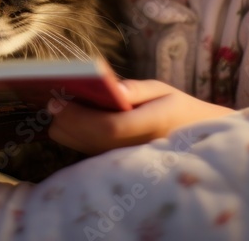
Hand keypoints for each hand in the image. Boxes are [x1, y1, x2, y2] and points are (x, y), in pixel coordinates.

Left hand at [48, 79, 232, 154]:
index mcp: (152, 125)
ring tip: (60, 104)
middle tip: (53, 98)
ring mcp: (125, 158)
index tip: (58, 99)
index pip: (108, 127)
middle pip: (89, 139)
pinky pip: (87, 150)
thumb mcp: (163, 90)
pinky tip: (70, 116)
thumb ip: (137, 89)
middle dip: (66, 120)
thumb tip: (112, 86)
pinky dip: (74, 134)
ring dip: (67, 128)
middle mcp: (136, 147)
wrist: (195, 139)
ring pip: (84, 148)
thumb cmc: (178, 109)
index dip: (79, 115)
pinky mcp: (116, 162)